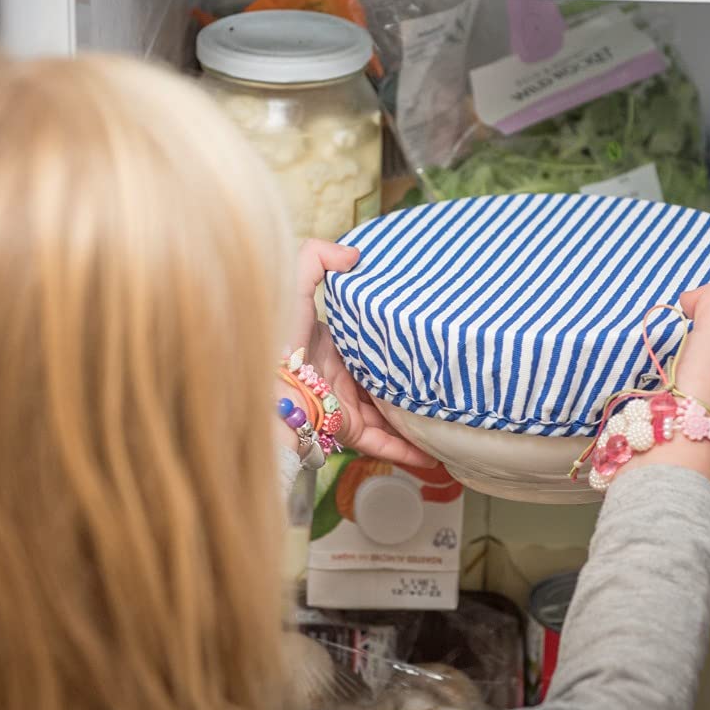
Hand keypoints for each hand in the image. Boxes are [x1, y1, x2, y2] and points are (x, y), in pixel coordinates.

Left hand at [285, 240, 436, 469]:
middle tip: (445, 380)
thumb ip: (317, 257)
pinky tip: (433, 456)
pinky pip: (383, 444)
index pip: (368, 346)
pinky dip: (408, 452)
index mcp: (330, 347)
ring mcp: (344, 408)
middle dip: (411, 385)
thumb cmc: (274, 333)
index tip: (420, 335)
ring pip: (389, 417)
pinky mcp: (346, 431)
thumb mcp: (292, 283)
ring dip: (416, 422)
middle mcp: (339, 379)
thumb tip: (354, 254)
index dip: (392, 342)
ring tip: (449, 422)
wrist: (259, 382)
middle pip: (383, 384)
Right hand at [618, 283, 709, 483]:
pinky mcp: (661, 437)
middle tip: (691, 355)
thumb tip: (696, 298)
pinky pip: (658, 418)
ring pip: (691, 408)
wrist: (664, 441)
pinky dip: (648, 404)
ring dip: (677, 391)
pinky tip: (633, 388)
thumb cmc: (702, 395)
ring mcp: (692, 430)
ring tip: (655, 367)